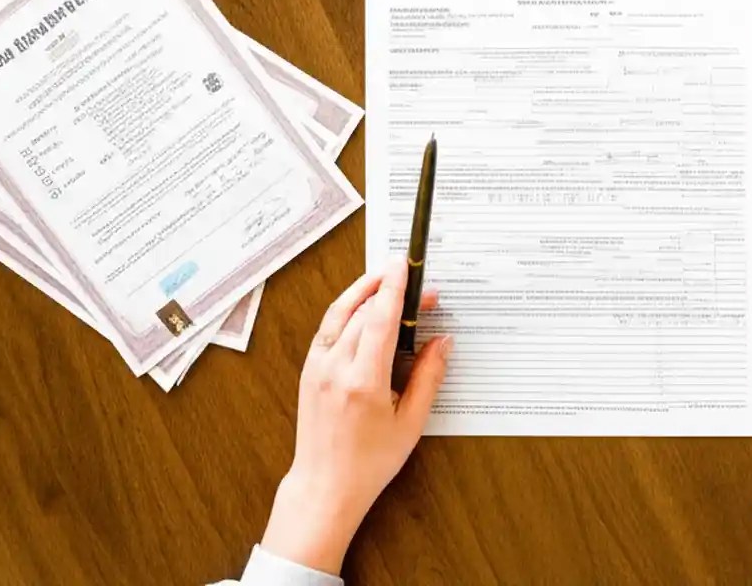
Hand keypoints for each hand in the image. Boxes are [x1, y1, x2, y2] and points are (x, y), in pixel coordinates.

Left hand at [261, 257, 451, 574]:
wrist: (325, 485)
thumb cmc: (369, 462)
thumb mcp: (411, 422)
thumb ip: (429, 377)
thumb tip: (442, 342)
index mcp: (363, 381)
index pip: (380, 320)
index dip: (395, 288)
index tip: (404, 265)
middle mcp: (335, 369)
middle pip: (363, 311)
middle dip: (391, 291)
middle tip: (419, 285)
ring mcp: (317, 368)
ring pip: (340, 314)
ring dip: (365, 292)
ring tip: (387, 278)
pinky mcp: (309, 370)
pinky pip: (327, 328)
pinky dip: (346, 309)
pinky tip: (362, 305)